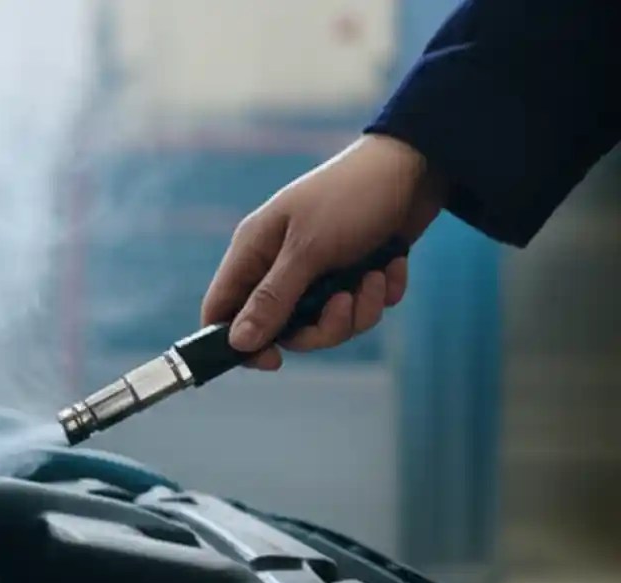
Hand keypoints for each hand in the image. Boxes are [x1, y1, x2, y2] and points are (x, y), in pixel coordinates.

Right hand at [200, 134, 444, 369]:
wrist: (417, 165)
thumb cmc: (350, 197)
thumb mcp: (308, 250)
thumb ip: (271, 298)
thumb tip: (237, 343)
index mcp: (254, 251)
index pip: (223, 309)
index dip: (239, 341)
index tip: (273, 359)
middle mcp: (280, 264)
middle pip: (283, 328)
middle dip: (322, 325)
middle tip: (344, 303)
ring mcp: (318, 271)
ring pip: (326, 323)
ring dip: (358, 309)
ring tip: (376, 277)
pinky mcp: (353, 273)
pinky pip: (360, 308)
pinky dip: (380, 293)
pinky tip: (391, 265)